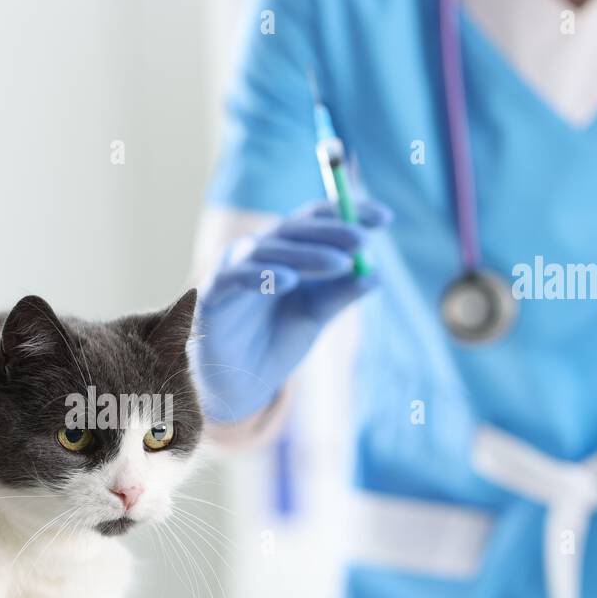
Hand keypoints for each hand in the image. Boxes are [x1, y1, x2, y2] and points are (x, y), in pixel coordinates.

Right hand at [192, 200, 390, 423]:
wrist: (238, 385)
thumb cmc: (273, 344)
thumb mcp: (315, 316)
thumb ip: (340, 294)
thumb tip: (376, 273)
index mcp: (282, 251)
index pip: (314, 220)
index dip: (347, 212)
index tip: (384, 219)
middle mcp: (256, 252)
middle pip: (293, 228)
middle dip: (331, 232)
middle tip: (362, 240)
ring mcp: (232, 270)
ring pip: (269, 249)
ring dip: (306, 254)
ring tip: (340, 264)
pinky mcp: (211, 294)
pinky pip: (236, 277)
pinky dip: (262, 275)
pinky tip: (290, 281)